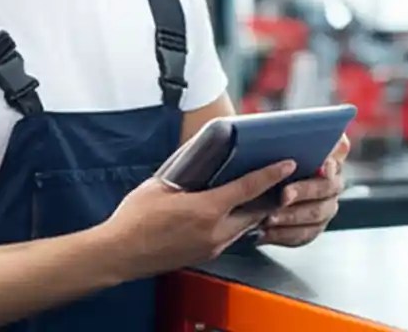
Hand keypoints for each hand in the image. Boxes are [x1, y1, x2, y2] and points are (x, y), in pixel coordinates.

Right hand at [101, 159, 295, 279]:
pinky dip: (237, 223)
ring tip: (261, 194)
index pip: (249, 188)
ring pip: (245, 226)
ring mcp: (212, 246)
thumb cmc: (135, 219)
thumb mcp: (161, 185)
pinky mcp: (206, 255)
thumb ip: (185, 170)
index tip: (287, 164)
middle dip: (270, 196)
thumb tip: (200, 153)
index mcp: (206, 210)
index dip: (271, 174)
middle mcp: (215, 231)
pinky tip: (233, 213)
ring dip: (254, 211)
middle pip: (256, 211)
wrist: (119, 254)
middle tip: (281, 179)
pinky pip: (231, 237)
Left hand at [258, 134, 350, 247]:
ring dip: (293, 218)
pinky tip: (265, 234)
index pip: (340, 149)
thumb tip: (266, 127)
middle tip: (283, 195)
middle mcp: (334, 177)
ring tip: (268, 219)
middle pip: (328, 187)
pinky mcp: (314, 225)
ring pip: (317, 215)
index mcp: (328, 150)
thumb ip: (277, 132)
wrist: (253, 174)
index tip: (321, 164)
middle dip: (305, 191)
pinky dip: (285, 236)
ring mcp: (327, 203)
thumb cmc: (262, 151)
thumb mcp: (267, 136)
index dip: (333, 158)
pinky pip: (306, 235)